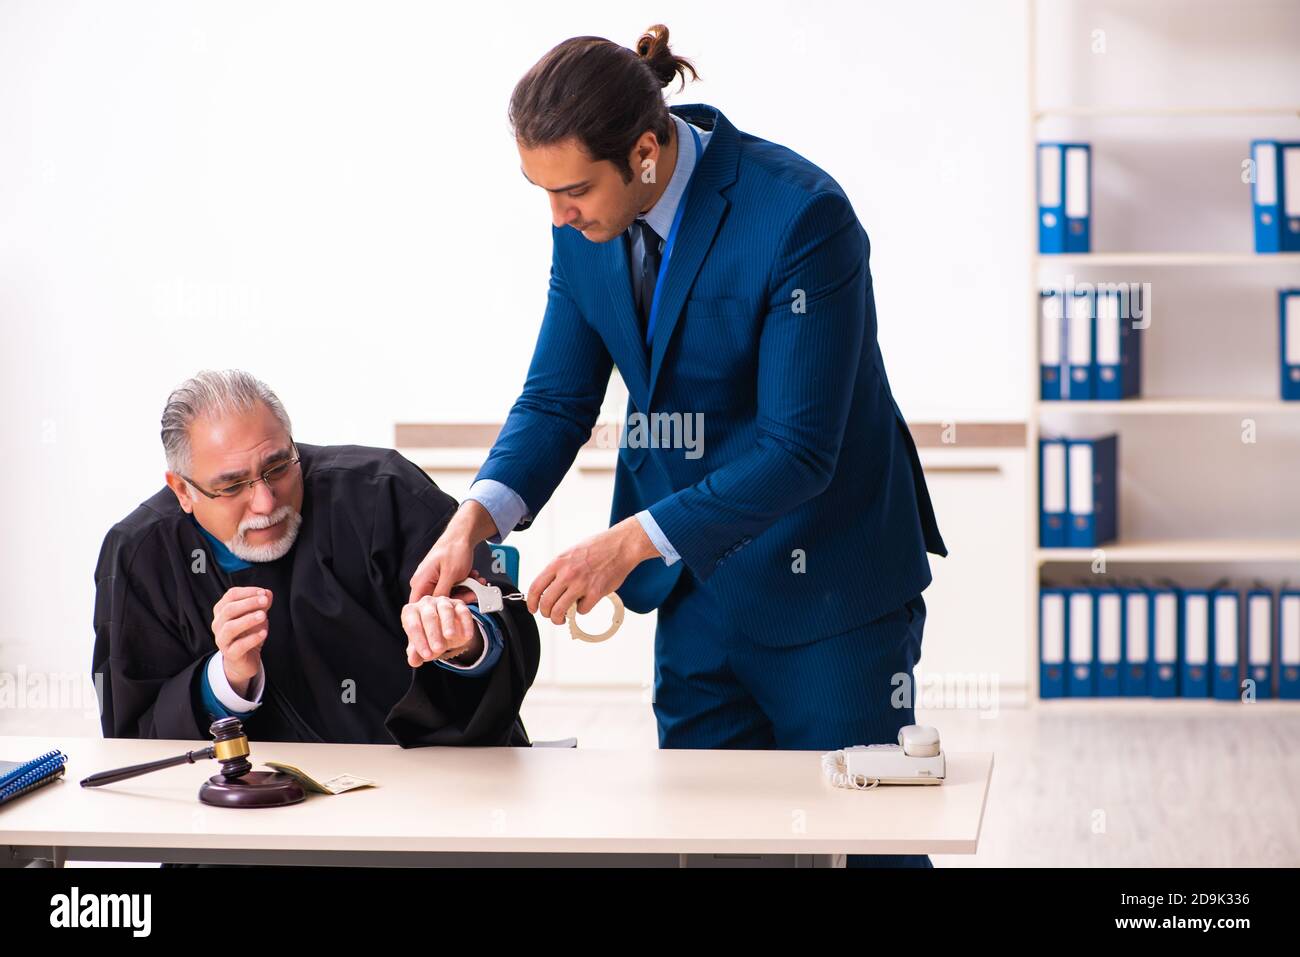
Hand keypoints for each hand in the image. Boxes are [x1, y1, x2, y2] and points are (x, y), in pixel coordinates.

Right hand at [211, 586, 272, 696]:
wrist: (245, 660)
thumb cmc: (249, 633)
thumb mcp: (257, 615)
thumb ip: (262, 604)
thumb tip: (267, 593)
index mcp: (222, 610)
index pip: (231, 595)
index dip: (248, 592)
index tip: (263, 593)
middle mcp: (218, 624)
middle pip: (229, 609)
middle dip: (248, 603)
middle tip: (265, 601)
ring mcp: (222, 640)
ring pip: (230, 627)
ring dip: (248, 619)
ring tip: (263, 616)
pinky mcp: (230, 654)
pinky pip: (238, 646)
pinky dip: (252, 638)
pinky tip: (263, 633)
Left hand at [400, 589, 484, 667]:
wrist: (444, 632)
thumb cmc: (427, 637)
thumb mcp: (421, 647)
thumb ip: (415, 653)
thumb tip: (414, 661)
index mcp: (411, 611)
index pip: (413, 625)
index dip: (419, 641)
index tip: (426, 655)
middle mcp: (426, 603)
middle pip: (429, 616)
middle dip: (433, 633)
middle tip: (438, 649)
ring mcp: (443, 602)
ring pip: (445, 610)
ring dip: (448, 624)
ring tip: (450, 637)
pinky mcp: (459, 604)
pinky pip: (463, 612)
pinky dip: (466, 624)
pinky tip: (466, 636)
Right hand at [408, 500, 497, 602]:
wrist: (462, 535)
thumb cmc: (454, 549)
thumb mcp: (450, 574)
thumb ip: (443, 593)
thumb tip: (439, 608)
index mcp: (420, 581)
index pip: (420, 606)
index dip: (434, 613)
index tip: (451, 611)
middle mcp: (424, 581)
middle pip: (439, 601)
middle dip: (459, 597)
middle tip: (473, 593)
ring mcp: (433, 580)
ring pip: (449, 594)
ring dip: (465, 589)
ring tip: (476, 582)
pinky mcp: (442, 578)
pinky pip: (453, 587)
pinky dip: (465, 584)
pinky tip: (473, 577)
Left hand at [528, 517, 657, 625]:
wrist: (620, 546)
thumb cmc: (598, 547)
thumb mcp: (570, 553)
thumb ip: (559, 569)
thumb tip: (549, 586)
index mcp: (558, 563)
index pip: (536, 587)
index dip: (531, 602)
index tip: (533, 608)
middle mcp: (567, 574)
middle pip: (546, 603)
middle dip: (546, 613)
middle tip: (550, 615)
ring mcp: (581, 584)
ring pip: (560, 611)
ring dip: (559, 618)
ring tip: (563, 618)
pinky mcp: (595, 593)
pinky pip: (581, 611)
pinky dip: (581, 610)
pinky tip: (585, 603)